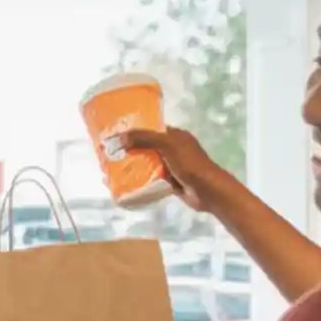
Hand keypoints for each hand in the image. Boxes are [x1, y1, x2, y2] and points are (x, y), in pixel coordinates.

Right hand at [119, 127, 236, 212]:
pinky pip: (153, 179)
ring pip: (150, 164)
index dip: (135, 131)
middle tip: (112, 153)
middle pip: (148, 147)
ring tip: (115, 168)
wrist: (208, 191)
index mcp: (176, 136)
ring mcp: (173, 166)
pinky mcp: (172, 182)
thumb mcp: (167, 145)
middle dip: (132, 150)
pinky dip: (142, 181)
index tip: (118, 135)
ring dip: (136, 166)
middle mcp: (174, 149)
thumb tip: (120, 137)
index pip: (152, 129)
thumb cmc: (190, 163)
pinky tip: (128, 183)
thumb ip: (144, 138)